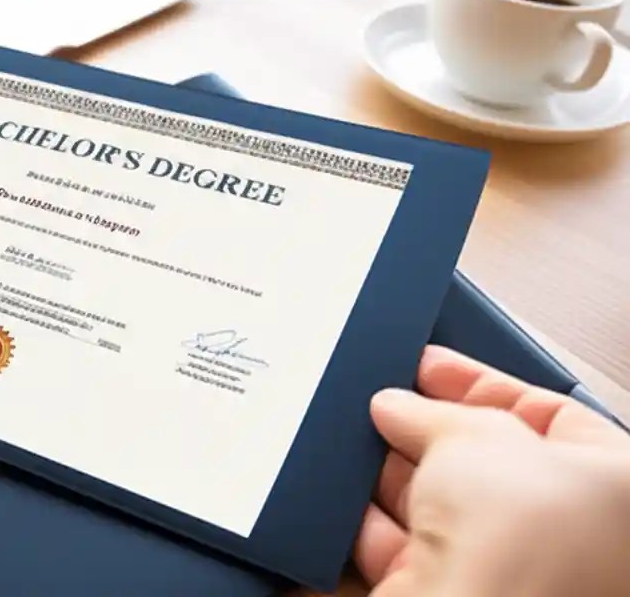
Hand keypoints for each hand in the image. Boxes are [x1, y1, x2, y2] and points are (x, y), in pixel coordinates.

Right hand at [354, 346, 629, 596]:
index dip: (480, 384)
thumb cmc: (526, 542)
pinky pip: (398, 553)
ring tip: (354, 452)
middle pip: (481, 465)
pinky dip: (364, 528)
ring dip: (388, 481)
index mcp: (613, 487)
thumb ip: (435, 413)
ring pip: (434, 510)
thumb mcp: (476, 434)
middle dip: (424, 433)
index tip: (428, 367)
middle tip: (384, 407)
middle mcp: (567, 539)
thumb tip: (401, 407)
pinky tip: (341, 503)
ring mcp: (507, 575)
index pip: (548, 415)